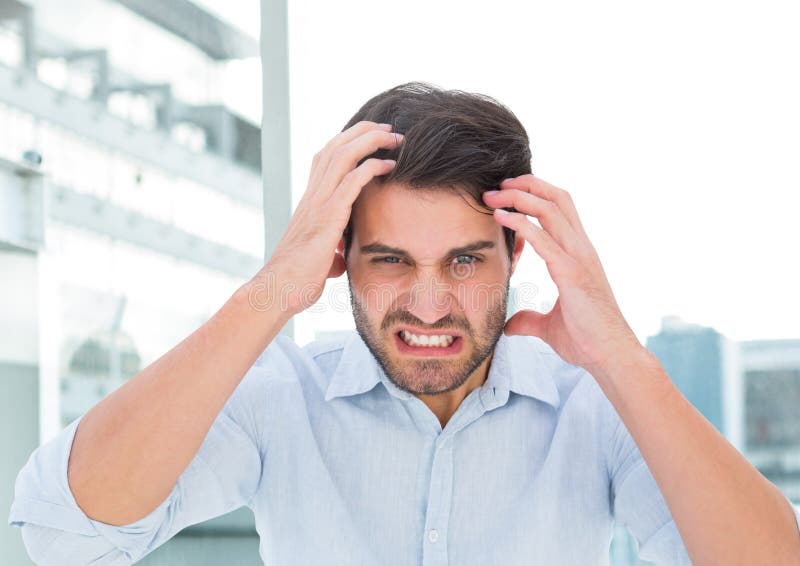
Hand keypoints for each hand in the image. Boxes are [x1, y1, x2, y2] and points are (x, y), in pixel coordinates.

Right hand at [250, 121, 403, 315]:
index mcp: (310, 201)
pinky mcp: (327, 217)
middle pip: (335, 146)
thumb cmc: (297, 279)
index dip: (348, 140)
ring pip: (343, 156)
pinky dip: (371, 168)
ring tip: (394, 138)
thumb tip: (338, 258)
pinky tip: (388, 165)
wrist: (279, 290)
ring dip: (371, 142)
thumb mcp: (319, 258)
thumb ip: (330, 250)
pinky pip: (351, 182)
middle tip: (389, 128)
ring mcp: (318, 204)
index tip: (373, 136)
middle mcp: (312, 195)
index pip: (325, 157)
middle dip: (364, 132)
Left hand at [482, 175, 641, 374]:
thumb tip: (510, 325)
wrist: (610, 357)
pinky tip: (500, 217)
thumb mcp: (549, 327)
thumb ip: (529, 320)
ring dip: (518, 198)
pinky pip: (543, 238)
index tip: (507, 193)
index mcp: (579, 254)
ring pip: (550, 209)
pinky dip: (519, 222)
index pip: (560, 209)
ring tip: (492, 196)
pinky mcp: (572, 272)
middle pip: (557, 198)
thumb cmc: (586, 341)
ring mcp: (579, 257)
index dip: (535, 194)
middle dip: (525, 185)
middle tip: (496, 186)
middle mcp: (581, 248)